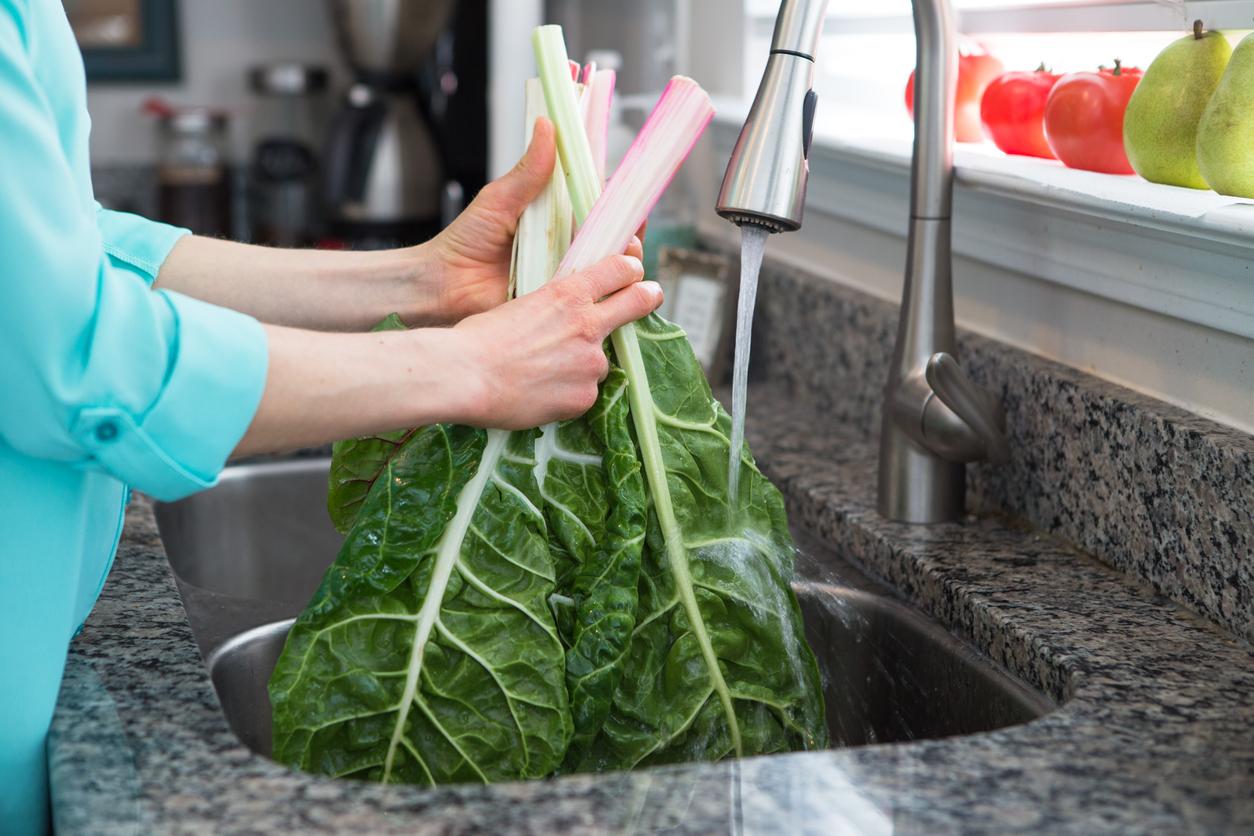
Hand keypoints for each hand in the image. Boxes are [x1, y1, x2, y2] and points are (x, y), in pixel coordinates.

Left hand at [421, 118, 641, 324]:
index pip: (597, 204)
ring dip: (619, 260)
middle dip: (627, 232)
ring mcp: (563, 273)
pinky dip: (600, 289)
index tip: (631, 196)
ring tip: (619, 254)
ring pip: (606, 267)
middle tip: (628, 230)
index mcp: (554, 216)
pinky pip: (585, 295)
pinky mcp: (557, 300)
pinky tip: (605, 281)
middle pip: (610, 236)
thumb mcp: (500, 198)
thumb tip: (547, 125)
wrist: (445, 283)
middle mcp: (564, 244)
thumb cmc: (466, 240)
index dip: (619, 201)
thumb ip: (530, 169)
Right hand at [449, 254, 660, 429]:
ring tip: (544, 373)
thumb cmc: (478, 338)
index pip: (619, 269)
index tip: (634, 273)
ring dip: (582, 364)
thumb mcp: (520, 305)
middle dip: (648, 296)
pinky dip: (567, 394)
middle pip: (637, 303)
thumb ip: (551, 308)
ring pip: (599, 361)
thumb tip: (559, 320)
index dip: (631, 269)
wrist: (466, 376)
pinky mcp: (584, 397)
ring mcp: (590, 363)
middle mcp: (588, 325)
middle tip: (652, 295)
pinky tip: (539, 393)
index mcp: (569, 294)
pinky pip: (583, 394)